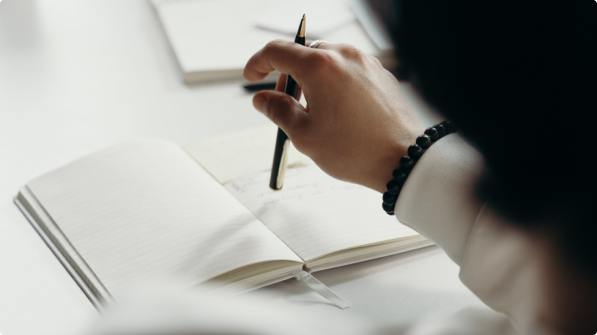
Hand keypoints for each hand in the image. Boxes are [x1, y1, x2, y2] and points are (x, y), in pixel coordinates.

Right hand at [244, 40, 422, 192]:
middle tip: (283, 104)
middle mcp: (344, 56)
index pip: (277, 51)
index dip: (258, 63)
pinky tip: (336, 111)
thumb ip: (277, 111)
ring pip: (326, 61)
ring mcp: (366, 63)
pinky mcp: (380, 74)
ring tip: (313, 113)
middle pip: (303, 54)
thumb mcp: (304, 135)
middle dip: (287, 76)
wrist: (403, 159)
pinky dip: (333, 83)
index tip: (253, 75)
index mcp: (320, 67)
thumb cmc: (356, 150)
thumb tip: (263, 99)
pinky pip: (348, 70)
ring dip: (311, 80)